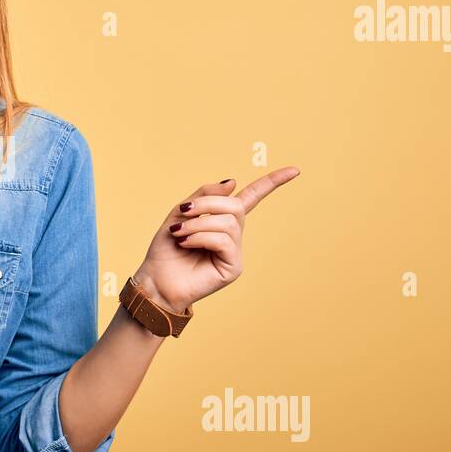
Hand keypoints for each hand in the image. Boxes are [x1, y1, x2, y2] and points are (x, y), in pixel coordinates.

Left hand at [132, 167, 300, 313]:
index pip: (252, 197)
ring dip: (198, 223)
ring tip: (179, 233)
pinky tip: (185, 243)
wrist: (155, 281)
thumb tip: (234, 182)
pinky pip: (224, 240)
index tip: (295, 170)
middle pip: (235, 205)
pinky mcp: (233, 267)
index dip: (272, 182)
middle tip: (182, 213)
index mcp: (222, 220)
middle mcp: (233, 235)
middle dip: (207, 204)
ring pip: (228, 222)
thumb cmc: (165, 250)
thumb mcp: (179, 214)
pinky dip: (200, 237)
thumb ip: (204, 196)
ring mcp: (235, 252)